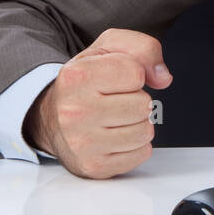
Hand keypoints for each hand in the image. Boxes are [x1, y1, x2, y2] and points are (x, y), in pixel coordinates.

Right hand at [24, 28, 171, 178]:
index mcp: (77, 77)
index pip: (136, 73)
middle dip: (137, 100)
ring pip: (145, 131)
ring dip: (138, 123)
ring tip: (116, 118)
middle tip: (115, 100)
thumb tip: (163, 78)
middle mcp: (75, 111)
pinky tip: (115, 136)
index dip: (134, 73)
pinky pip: (142, 153)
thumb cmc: (85, 81)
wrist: (51, 117)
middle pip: (143, 105)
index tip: (117, 78)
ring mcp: (83, 143)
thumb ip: (143, 48)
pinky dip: (136, 145)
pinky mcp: (94, 166)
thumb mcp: (108, 48)